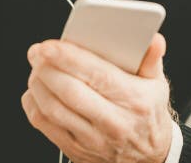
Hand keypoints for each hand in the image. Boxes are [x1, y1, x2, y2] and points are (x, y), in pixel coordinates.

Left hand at [21, 33, 173, 162]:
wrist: (147, 157)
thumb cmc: (147, 114)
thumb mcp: (157, 85)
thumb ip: (151, 59)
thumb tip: (154, 40)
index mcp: (133, 100)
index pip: (98, 75)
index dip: (70, 58)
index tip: (50, 45)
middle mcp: (113, 122)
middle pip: (70, 92)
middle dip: (47, 68)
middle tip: (38, 51)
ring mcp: (91, 138)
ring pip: (53, 109)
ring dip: (38, 83)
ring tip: (37, 66)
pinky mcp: (74, 148)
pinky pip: (44, 125)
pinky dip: (33, 103)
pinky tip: (36, 89)